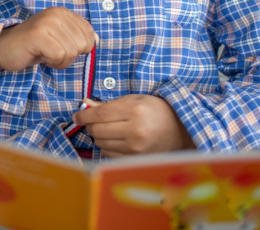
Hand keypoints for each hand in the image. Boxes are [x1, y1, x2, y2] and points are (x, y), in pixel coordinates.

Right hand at [0, 7, 96, 78]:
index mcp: (63, 12)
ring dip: (59, 61)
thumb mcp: (59, 37)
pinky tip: (40, 56)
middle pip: (82, 45)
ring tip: (45, 54)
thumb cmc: (34, 46)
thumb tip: (97, 42)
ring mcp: (46, 23)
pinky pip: (59, 55)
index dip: (79, 48)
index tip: (61, 46)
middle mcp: (56, 13)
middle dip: (69, 56)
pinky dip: (52, 62)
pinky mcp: (38, 35)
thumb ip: (77, 37)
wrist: (4, 48)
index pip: (90, 34)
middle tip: (51, 52)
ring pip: (71, 52)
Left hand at [72, 95, 196, 157]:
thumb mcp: (135, 100)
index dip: (84, 115)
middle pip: (97, 130)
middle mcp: (135, 130)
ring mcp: (136, 148)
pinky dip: (107, 147)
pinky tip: (115, 140)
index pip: (99, 114)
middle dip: (91, 125)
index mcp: (135, 111)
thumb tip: (86, 105)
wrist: (182, 131)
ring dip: (99, 136)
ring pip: (101, 143)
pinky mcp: (136, 159)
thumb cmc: (157, 111)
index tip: (77, 116)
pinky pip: (110, 154)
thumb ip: (109, 104)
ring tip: (108, 129)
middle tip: (94, 121)